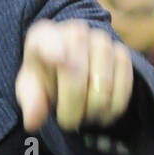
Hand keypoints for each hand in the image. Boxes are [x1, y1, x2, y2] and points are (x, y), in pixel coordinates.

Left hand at [15, 19, 133, 132]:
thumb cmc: (47, 79)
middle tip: (66, 121)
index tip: (59, 59)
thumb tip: (33, 122)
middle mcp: (75, 32)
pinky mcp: (122, 55)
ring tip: (83, 114)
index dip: (54, 49)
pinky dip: (110, 111)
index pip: (47, 41)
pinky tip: (100, 112)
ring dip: (92, 112)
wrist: (73, 67)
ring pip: (102, 88)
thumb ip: (31, 103)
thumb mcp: (32, 90)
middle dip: (71, 107)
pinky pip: (122, 91)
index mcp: (43, 37)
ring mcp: (102, 41)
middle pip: (77, 76)